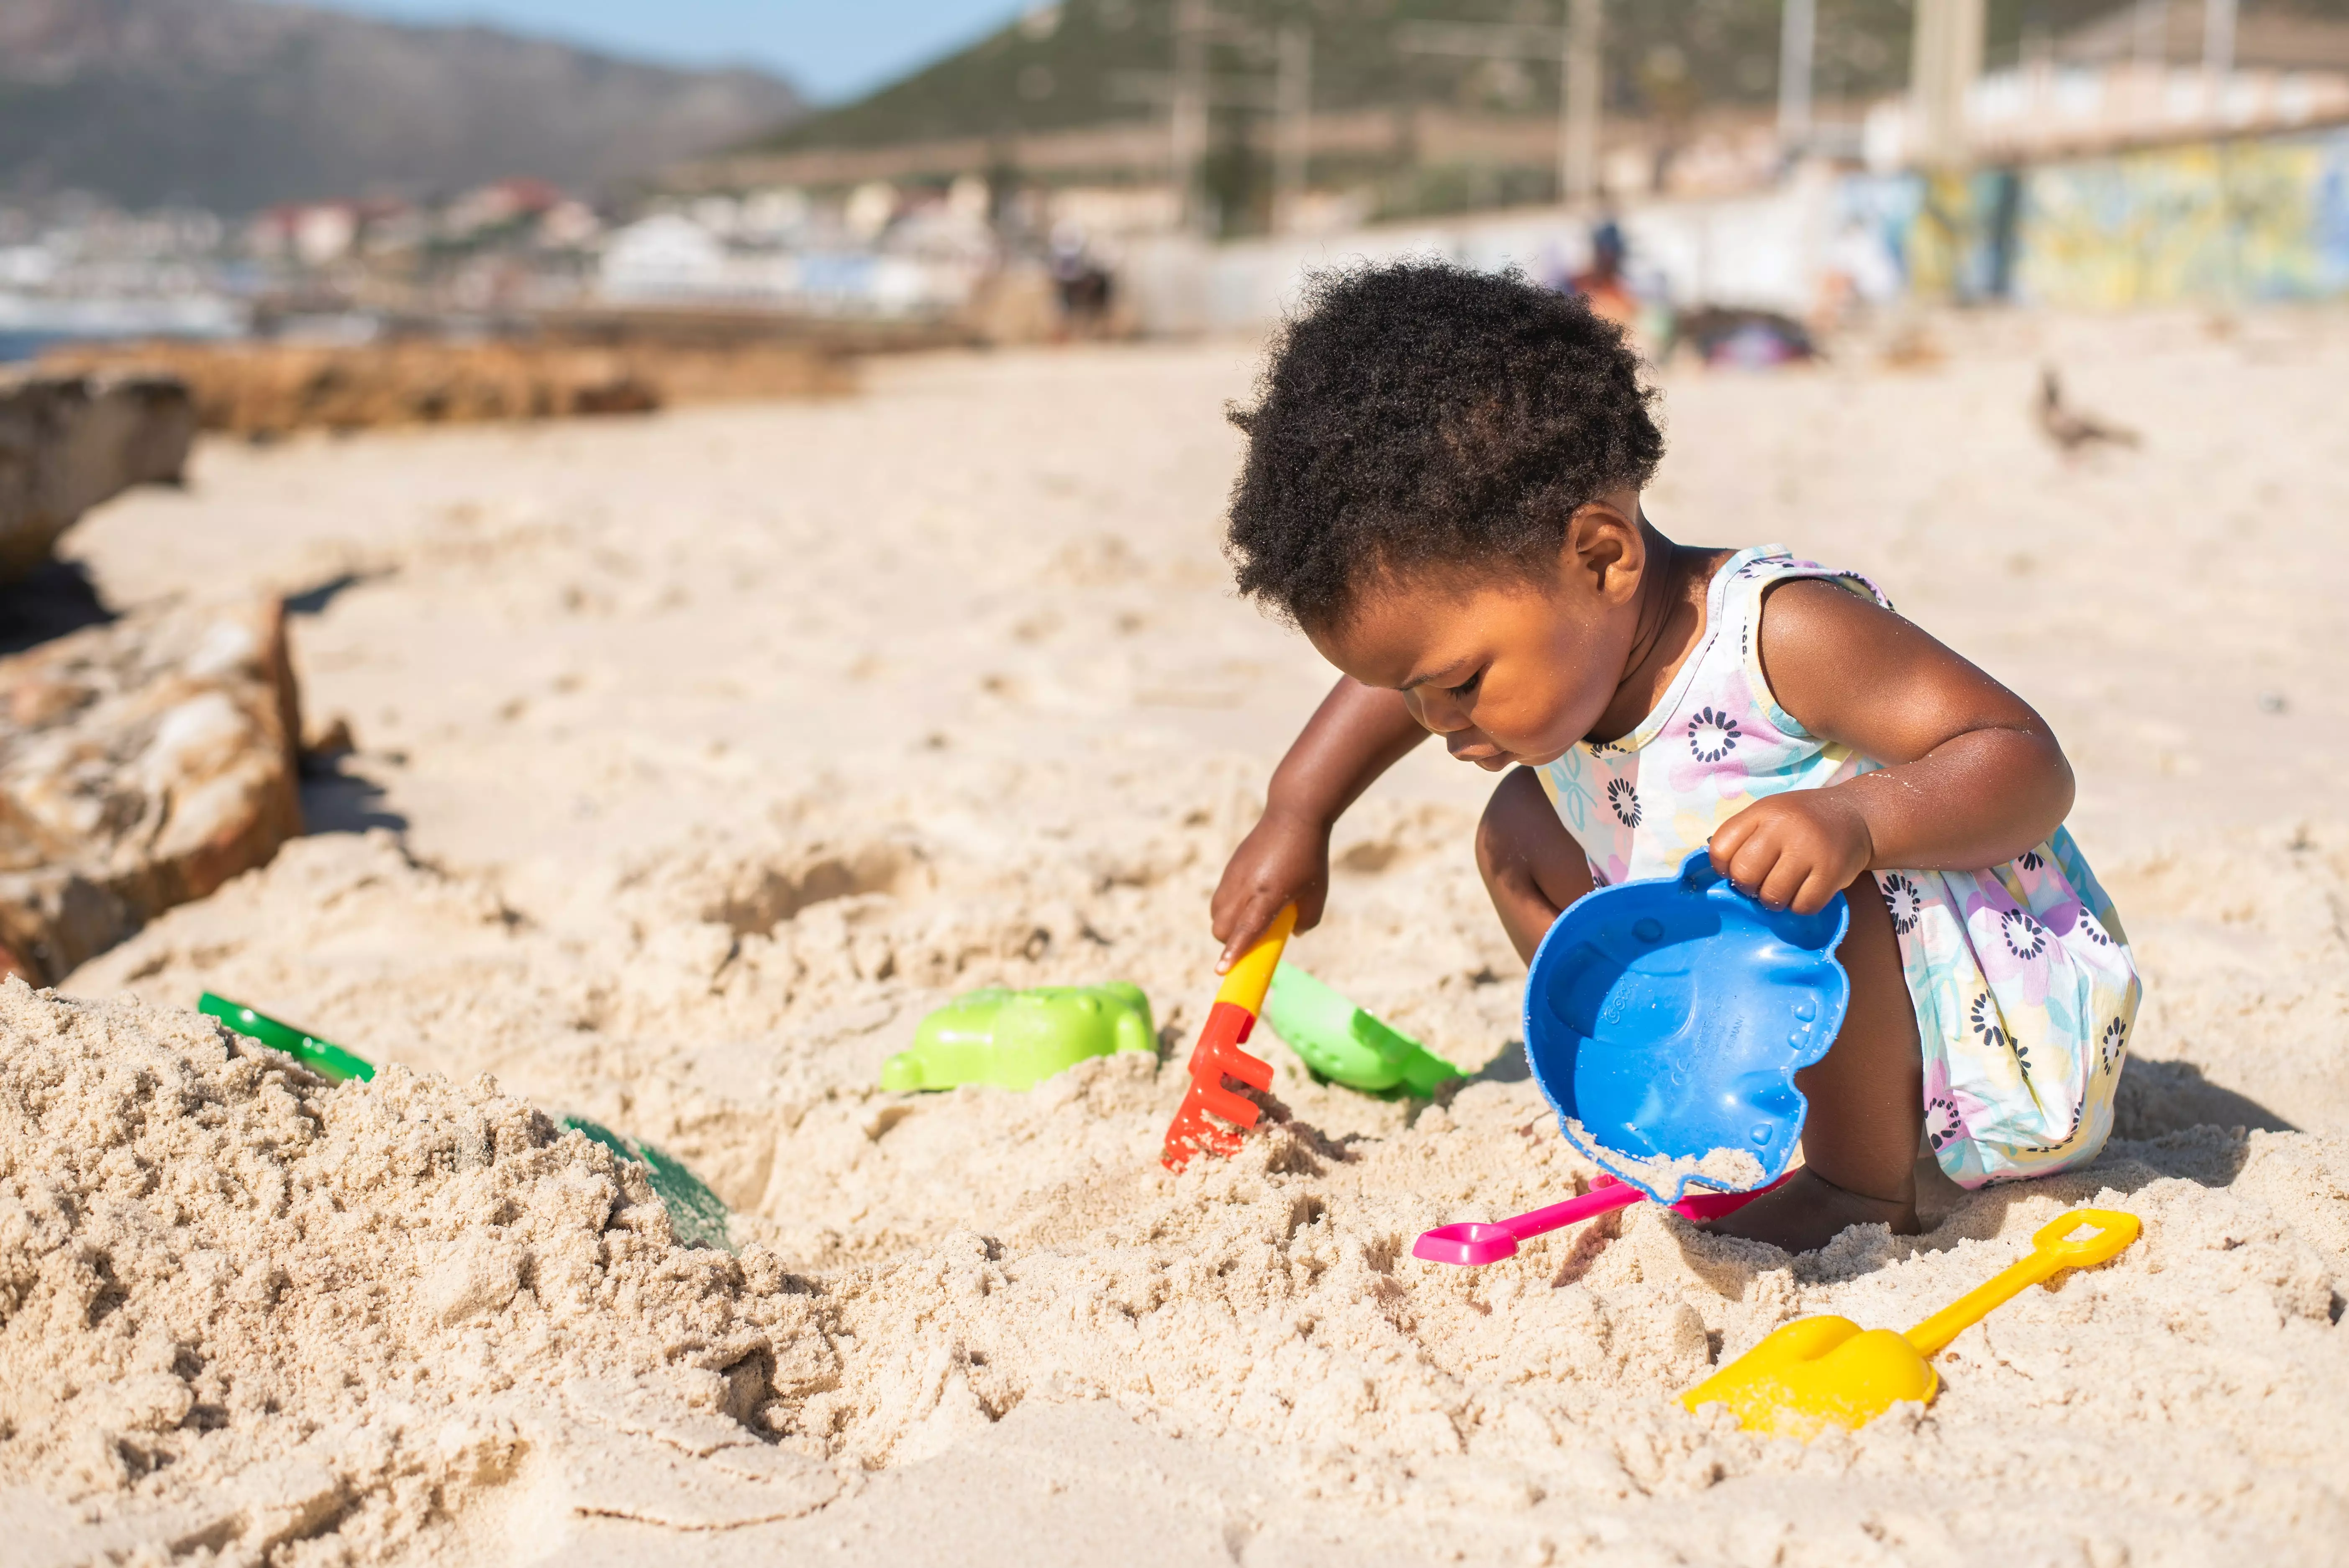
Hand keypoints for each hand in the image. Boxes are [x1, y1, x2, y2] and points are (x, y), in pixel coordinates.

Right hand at [1210, 806, 1329, 969]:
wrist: (1292, 815)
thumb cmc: (1309, 856)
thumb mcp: (1317, 892)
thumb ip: (1308, 919)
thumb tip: (1293, 933)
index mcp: (1269, 894)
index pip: (1246, 930)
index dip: (1234, 952)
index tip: (1222, 970)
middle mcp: (1245, 887)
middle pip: (1221, 929)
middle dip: (1231, 943)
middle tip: (1252, 940)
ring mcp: (1233, 877)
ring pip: (1216, 915)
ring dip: (1227, 927)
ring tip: (1250, 918)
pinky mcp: (1230, 869)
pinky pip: (1219, 899)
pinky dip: (1228, 910)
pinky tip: (1249, 900)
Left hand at [1708, 789, 1872, 914]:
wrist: (1855, 815)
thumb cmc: (1802, 821)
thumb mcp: (1769, 814)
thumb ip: (1743, 837)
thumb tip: (1720, 876)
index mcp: (1762, 812)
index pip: (1720, 849)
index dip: (1724, 867)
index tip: (1739, 867)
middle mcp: (1784, 827)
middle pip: (1744, 874)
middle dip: (1748, 886)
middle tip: (1762, 881)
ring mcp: (1810, 849)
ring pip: (1772, 895)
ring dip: (1774, 899)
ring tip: (1784, 887)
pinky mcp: (1832, 872)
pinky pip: (1803, 906)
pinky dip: (1800, 905)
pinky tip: (1805, 890)